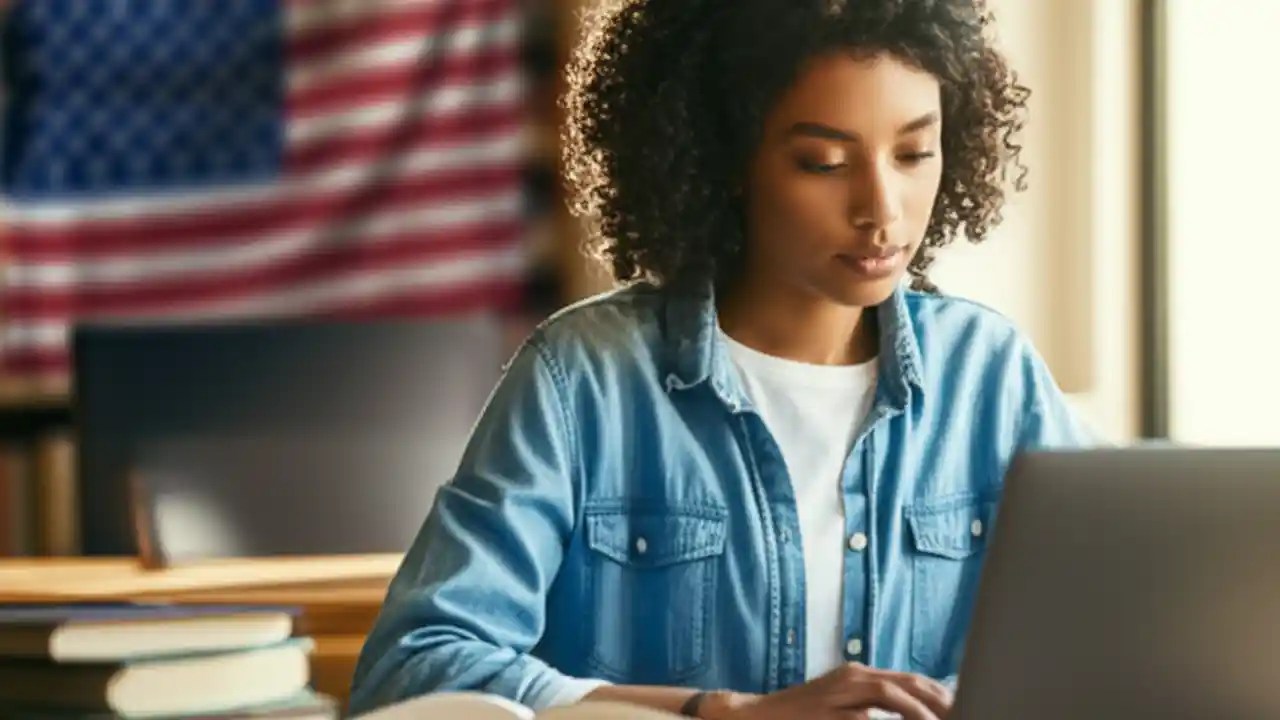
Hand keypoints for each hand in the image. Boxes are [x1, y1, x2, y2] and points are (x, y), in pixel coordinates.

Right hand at [699, 663, 951, 719]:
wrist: (756, 717)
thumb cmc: (802, 715)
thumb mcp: (840, 704)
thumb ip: (872, 706)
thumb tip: (909, 711)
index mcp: (857, 675)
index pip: (909, 679)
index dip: (937, 693)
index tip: (961, 706)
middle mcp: (850, 679)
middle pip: (904, 683)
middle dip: (937, 699)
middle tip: (963, 712)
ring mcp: (837, 696)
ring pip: (888, 694)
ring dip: (918, 710)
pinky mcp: (826, 714)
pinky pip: (863, 719)